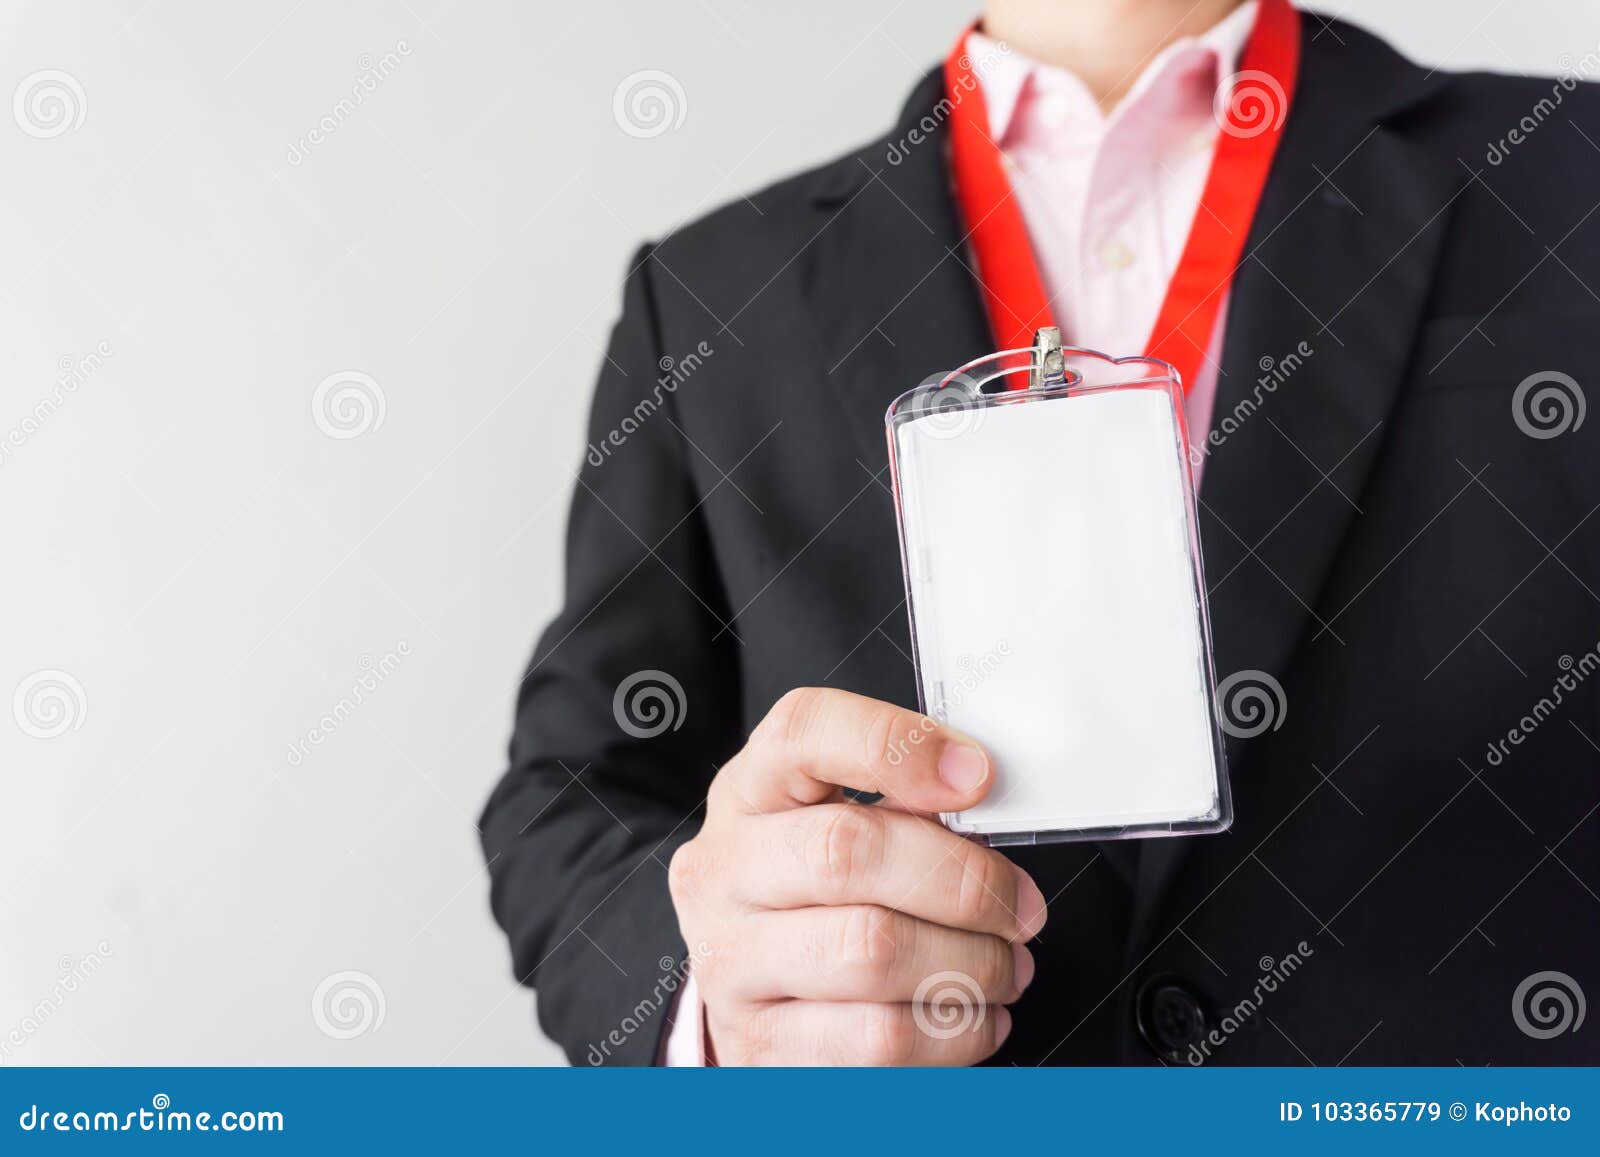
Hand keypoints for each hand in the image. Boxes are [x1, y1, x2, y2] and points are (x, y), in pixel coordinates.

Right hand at [668, 687, 1046, 1064]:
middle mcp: (723, 869)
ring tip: (1006, 967)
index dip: (897, 745)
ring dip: (971, 964)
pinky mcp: (757, 1044)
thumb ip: (902, 802)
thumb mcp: (832, 823)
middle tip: (1022, 908)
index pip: (804, 731)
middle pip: (848, 850)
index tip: (979, 777)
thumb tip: (984, 796)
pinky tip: (975, 1017)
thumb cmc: (810, 895)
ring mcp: (728, 961)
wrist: (744, 990)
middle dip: (964, 882)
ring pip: (871, 952)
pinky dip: (953, 1032)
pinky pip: (877, 1039)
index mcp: (749, 791)